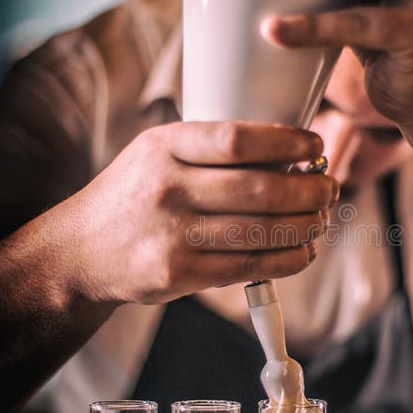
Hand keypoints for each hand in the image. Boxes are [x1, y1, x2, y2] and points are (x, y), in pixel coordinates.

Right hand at [66, 121, 336, 304]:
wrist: (82, 250)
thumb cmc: (134, 194)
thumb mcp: (157, 153)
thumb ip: (209, 150)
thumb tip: (288, 155)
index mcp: (164, 147)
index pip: (238, 140)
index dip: (288, 144)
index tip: (315, 148)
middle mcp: (167, 188)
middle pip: (260, 189)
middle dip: (309, 190)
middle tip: (329, 188)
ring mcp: (173, 234)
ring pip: (261, 231)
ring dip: (306, 226)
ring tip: (321, 219)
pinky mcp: (179, 273)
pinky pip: (249, 266)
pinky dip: (288, 259)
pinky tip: (303, 250)